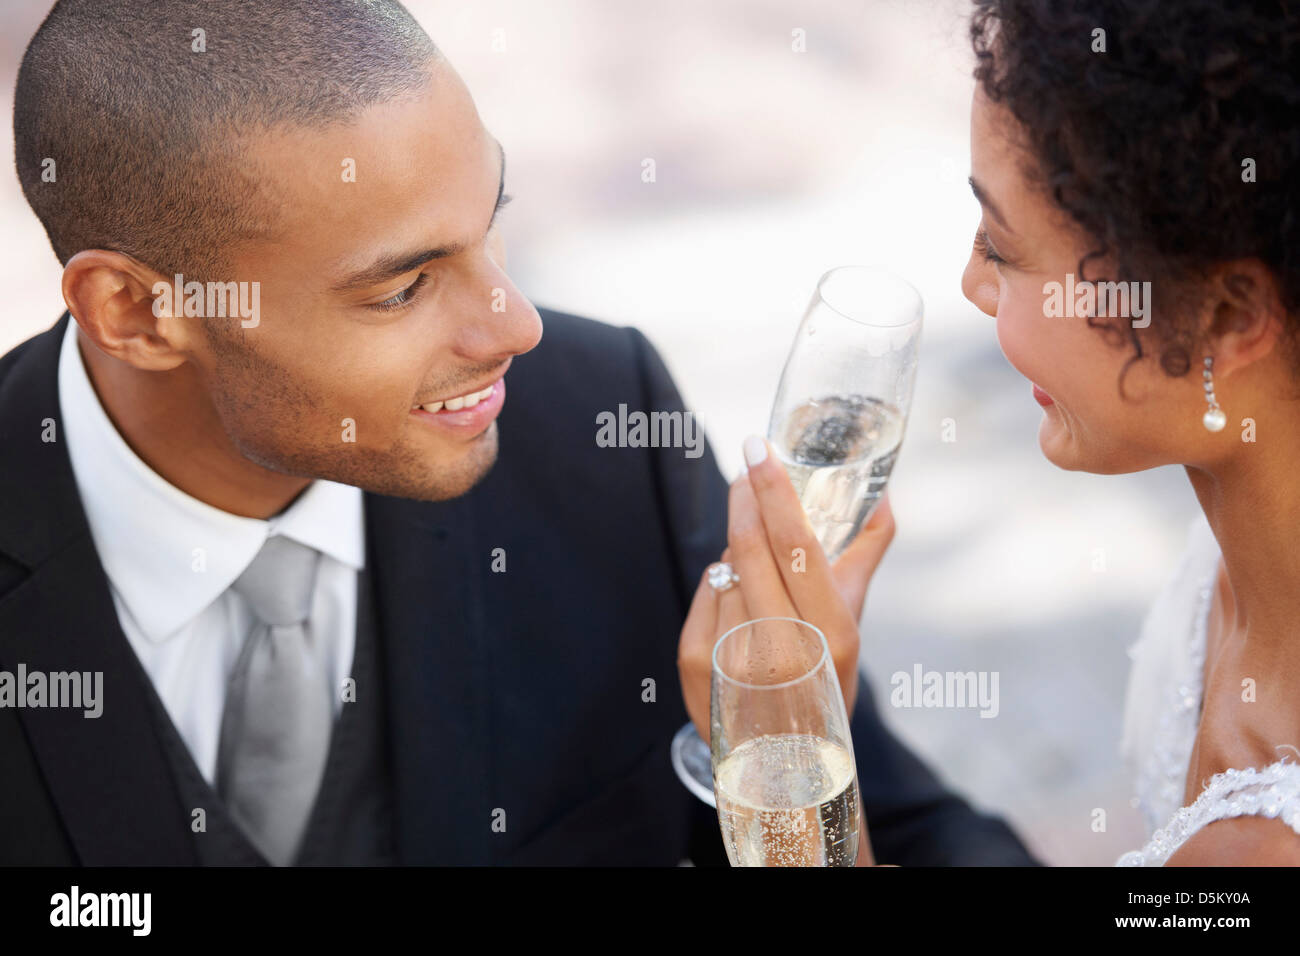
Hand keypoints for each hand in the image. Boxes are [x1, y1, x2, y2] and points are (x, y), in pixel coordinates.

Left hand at [677, 435, 894, 745]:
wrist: (782, 765)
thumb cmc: (824, 683)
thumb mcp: (852, 627)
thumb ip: (865, 556)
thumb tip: (882, 493)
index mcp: (830, 636)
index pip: (794, 545)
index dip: (773, 490)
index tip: (758, 447)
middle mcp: (780, 649)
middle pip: (749, 546)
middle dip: (744, 498)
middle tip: (747, 468)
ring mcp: (730, 657)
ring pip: (727, 567)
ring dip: (739, 553)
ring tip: (759, 577)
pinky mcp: (694, 662)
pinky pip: (705, 592)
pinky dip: (720, 585)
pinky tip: (737, 608)